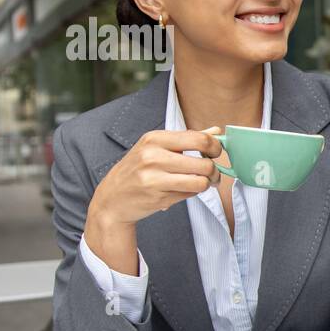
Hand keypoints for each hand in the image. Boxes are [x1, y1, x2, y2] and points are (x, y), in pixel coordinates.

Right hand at [86, 128, 223, 273]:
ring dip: (207, 184)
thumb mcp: (157, 147)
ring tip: (202, 183)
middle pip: (204, 163)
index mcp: (155, 139)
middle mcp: (153, 156)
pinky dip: (193, 193)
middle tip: (213, 175)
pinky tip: (183, 190)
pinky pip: (191, 194)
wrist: (112, 198)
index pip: (200, 139)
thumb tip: (217, 132)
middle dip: (215, 171)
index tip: (216, 154)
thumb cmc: (138, 170)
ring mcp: (154, 178)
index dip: (216, 148)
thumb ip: (188, 139)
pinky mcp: (158, 197)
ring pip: (201, 181)